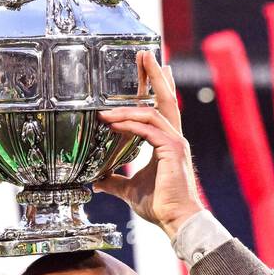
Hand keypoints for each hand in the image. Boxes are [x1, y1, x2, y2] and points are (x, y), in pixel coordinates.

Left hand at [93, 51, 203, 239]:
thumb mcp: (130, 190)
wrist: (176, 220)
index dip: (155, 87)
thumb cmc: (160, 205)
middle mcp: (173, 138)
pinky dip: (129, 125)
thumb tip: (97, 180)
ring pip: (153, 112)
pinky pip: (148, 130)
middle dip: (154, 75)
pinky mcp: (172, 150)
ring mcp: (174, 142)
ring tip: (106, 105)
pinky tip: (113, 124)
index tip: (149, 69)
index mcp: (166, 143)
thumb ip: (114, 181)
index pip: (160, 109)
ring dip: (128, 105)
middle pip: (165, 98)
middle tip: (143, 55)